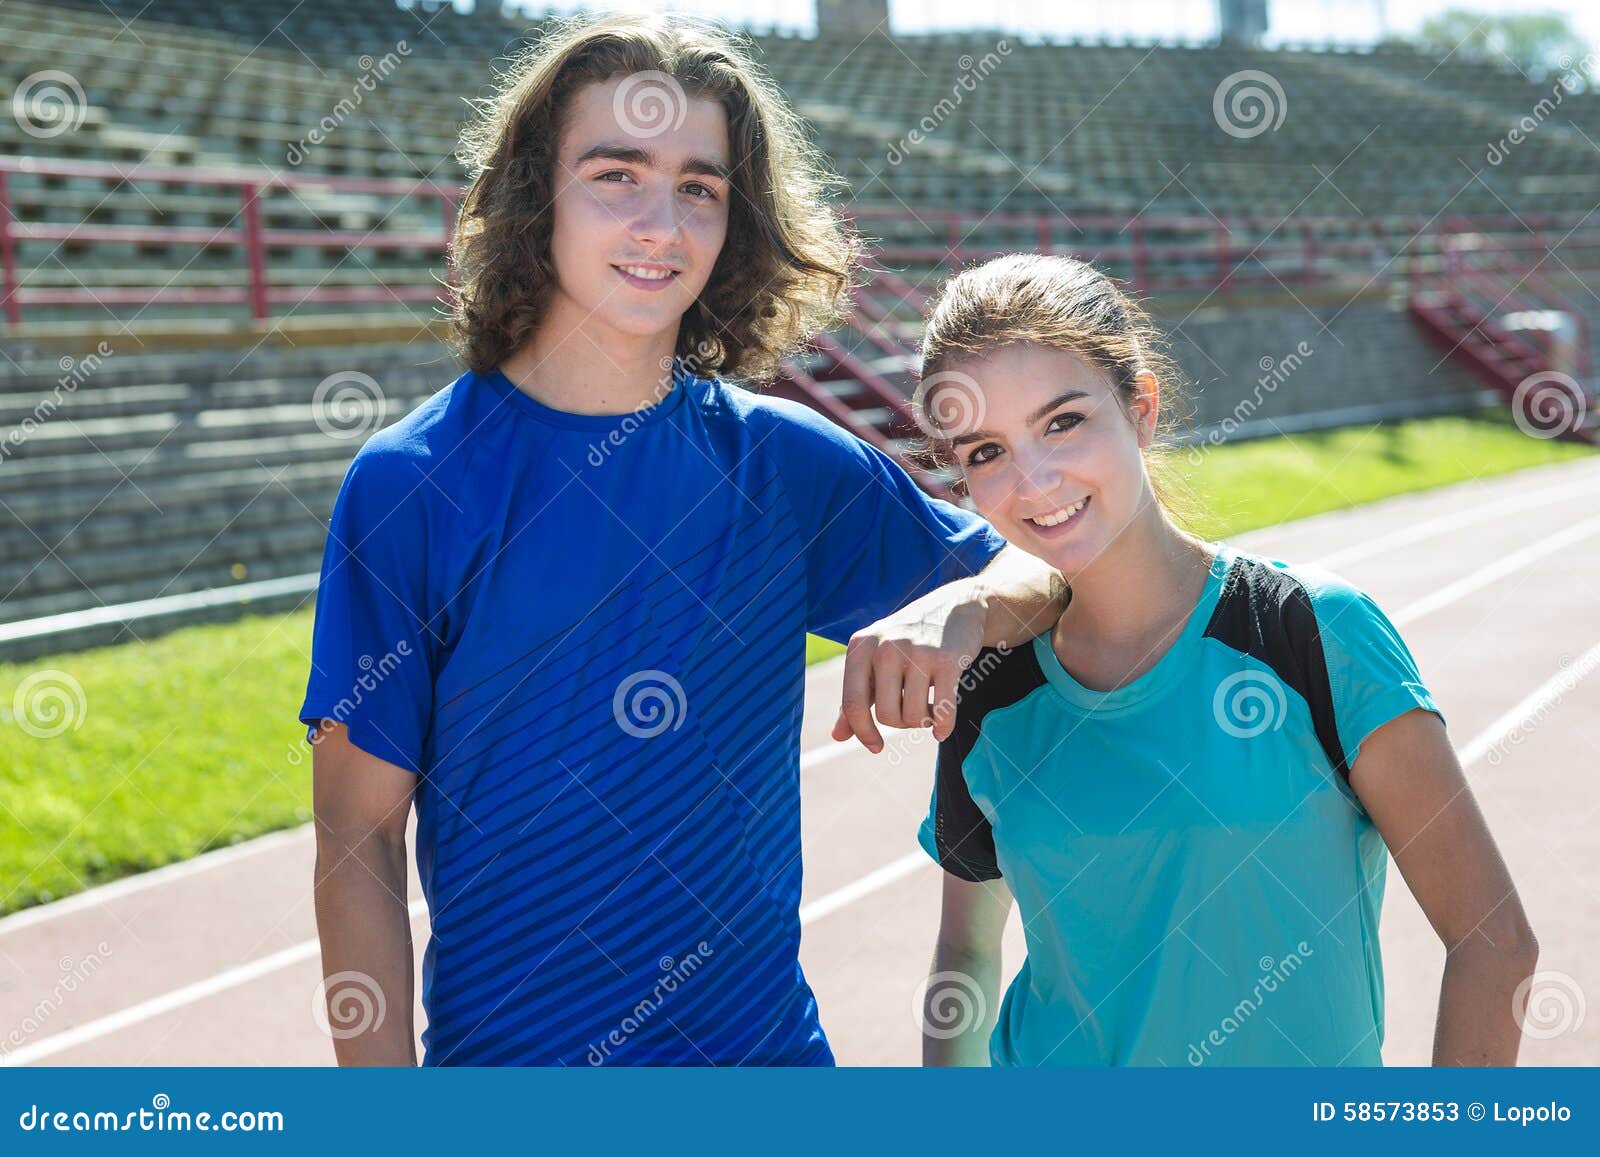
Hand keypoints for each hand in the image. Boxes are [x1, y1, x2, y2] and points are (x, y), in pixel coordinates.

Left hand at [830, 585, 988, 752]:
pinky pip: (942, 711)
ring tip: (928, 708)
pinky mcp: (947, 660)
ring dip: (923, 721)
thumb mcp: (875, 660)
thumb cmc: (908, 640)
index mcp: (860, 646)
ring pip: (914, 716)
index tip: (876, 747)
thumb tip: (838, 737)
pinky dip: (943, 726)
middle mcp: (885, 647)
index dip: (864, 732)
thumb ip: (856, 697)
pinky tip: (942, 728)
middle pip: (887, 716)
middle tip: (912, 710)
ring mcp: (917, 652)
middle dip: (901, 723)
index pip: (853, 704)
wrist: (955, 606)